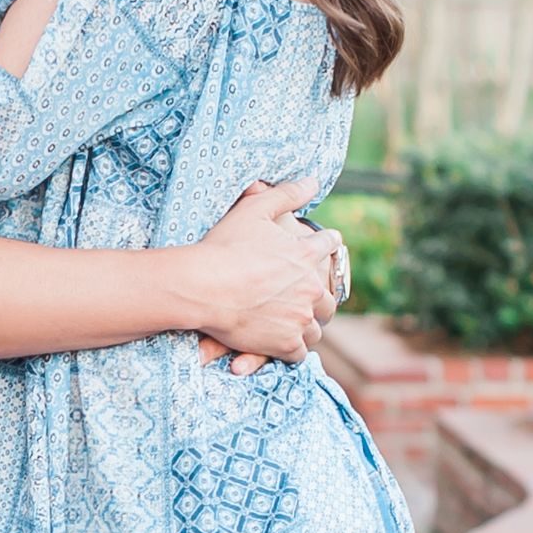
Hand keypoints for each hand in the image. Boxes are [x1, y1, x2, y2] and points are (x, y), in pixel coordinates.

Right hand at [179, 182, 336, 370]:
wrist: (204, 287)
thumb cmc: (225, 247)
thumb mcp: (254, 209)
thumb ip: (287, 194)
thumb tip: (313, 180)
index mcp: (306, 255)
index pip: (328, 246)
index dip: (327, 245)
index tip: (327, 246)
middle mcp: (310, 288)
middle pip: (328, 299)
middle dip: (320, 299)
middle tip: (310, 301)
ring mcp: (300, 319)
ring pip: (314, 328)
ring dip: (306, 327)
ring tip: (294, 326)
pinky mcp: (286, 344)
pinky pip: (299, 353)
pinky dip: (291, 350)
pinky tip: (281, 346)